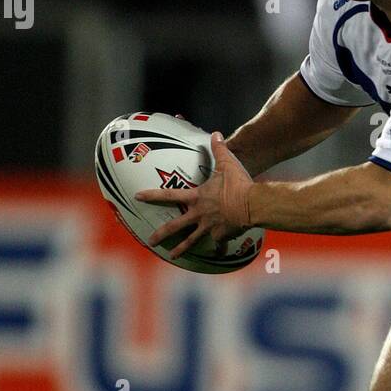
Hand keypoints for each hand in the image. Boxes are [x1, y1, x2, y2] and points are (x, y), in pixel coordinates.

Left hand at [135, 133, 253, 259]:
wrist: (252, 204)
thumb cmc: (238, 184)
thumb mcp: (227, 163)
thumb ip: (219, 149)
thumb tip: (215, 133)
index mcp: (197, 197)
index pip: (169, 195)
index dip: (153, 195)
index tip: (138, 196)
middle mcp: (199, 214)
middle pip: (176, 226)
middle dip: (161, 234)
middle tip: (150, 241)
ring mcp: (209, 227)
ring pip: (192, 240)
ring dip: (181, 249)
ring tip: (172, 256)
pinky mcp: (221, 235)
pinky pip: (218, 244)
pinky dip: (219, 249)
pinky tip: (219, 254)